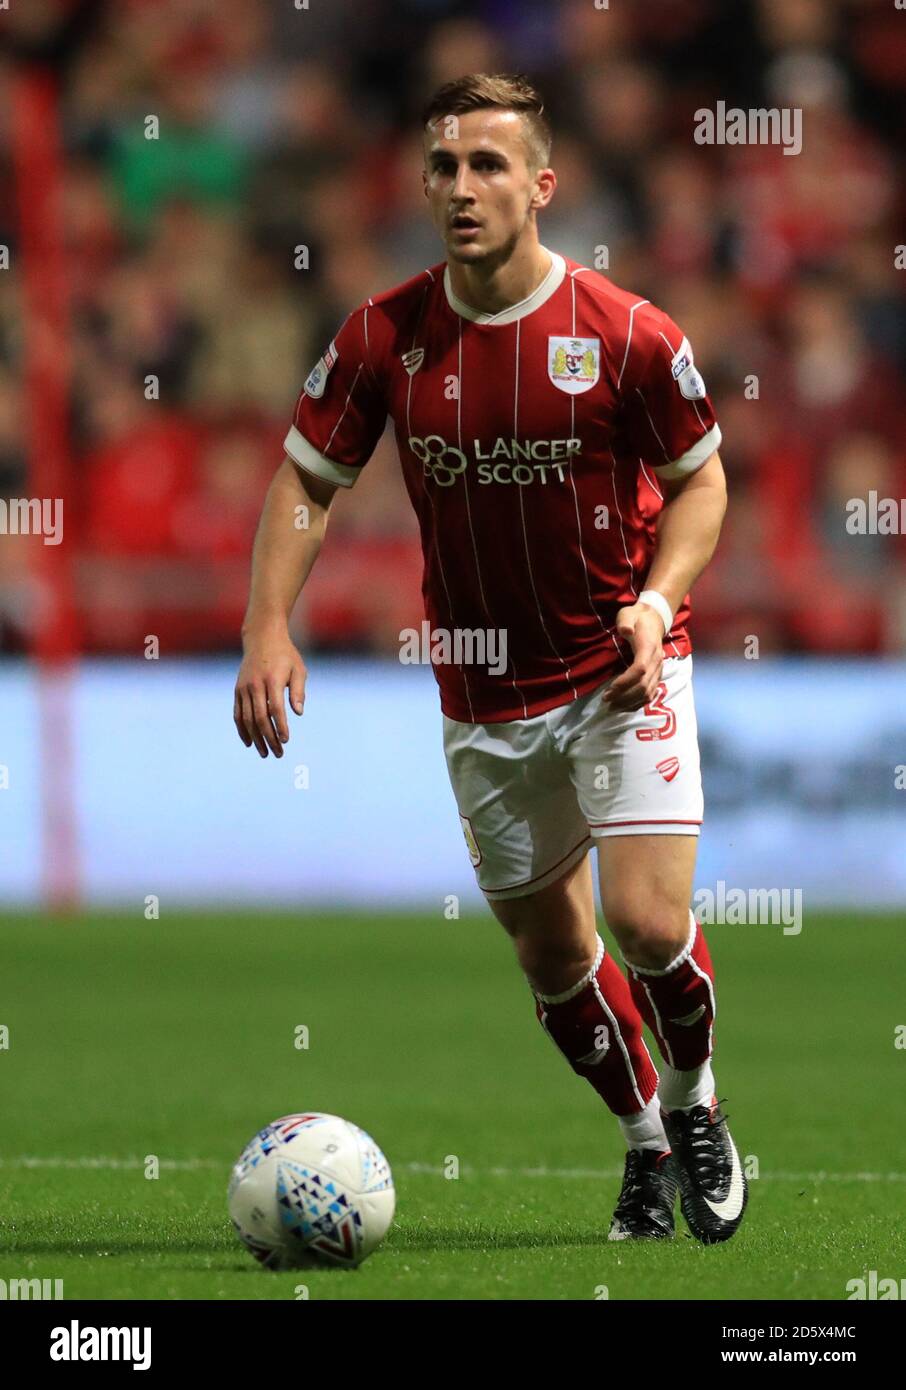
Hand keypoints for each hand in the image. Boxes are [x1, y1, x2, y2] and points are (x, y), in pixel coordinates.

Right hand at [234, 624, 306, 757]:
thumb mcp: (298, 669)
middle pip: (260, 718)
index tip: (286, 740)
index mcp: (272, 680)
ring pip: (247, 719)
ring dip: (256, 738)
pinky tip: (250, 743)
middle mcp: (255, 685)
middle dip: (269, 738)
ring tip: (265, 753)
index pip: (275, 708)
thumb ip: (298, 691)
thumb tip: (299, 713)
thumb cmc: (285, 655)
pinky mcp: (237, 691)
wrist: (262, 638)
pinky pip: (237, 714)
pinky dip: (242, 730)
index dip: (280, 726)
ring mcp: (244, 688)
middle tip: (279, 753)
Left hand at [602, 602, 664, 711]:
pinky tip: (625, 706)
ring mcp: (659, 669)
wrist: (655, 620)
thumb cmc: (637, 618)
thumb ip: (626, 622)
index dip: (625, 682)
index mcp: (649, 647)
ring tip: (613, 706)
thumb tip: (626, 631)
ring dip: (630, 702)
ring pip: (648, 692)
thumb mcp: (628, 614)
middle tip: (606, 700)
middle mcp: (657, 661)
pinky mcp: (657, 675)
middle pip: (644, 685)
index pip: (640, 669)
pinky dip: (638, 703)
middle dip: (624, 696)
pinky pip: (650, 694)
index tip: (609, 689)